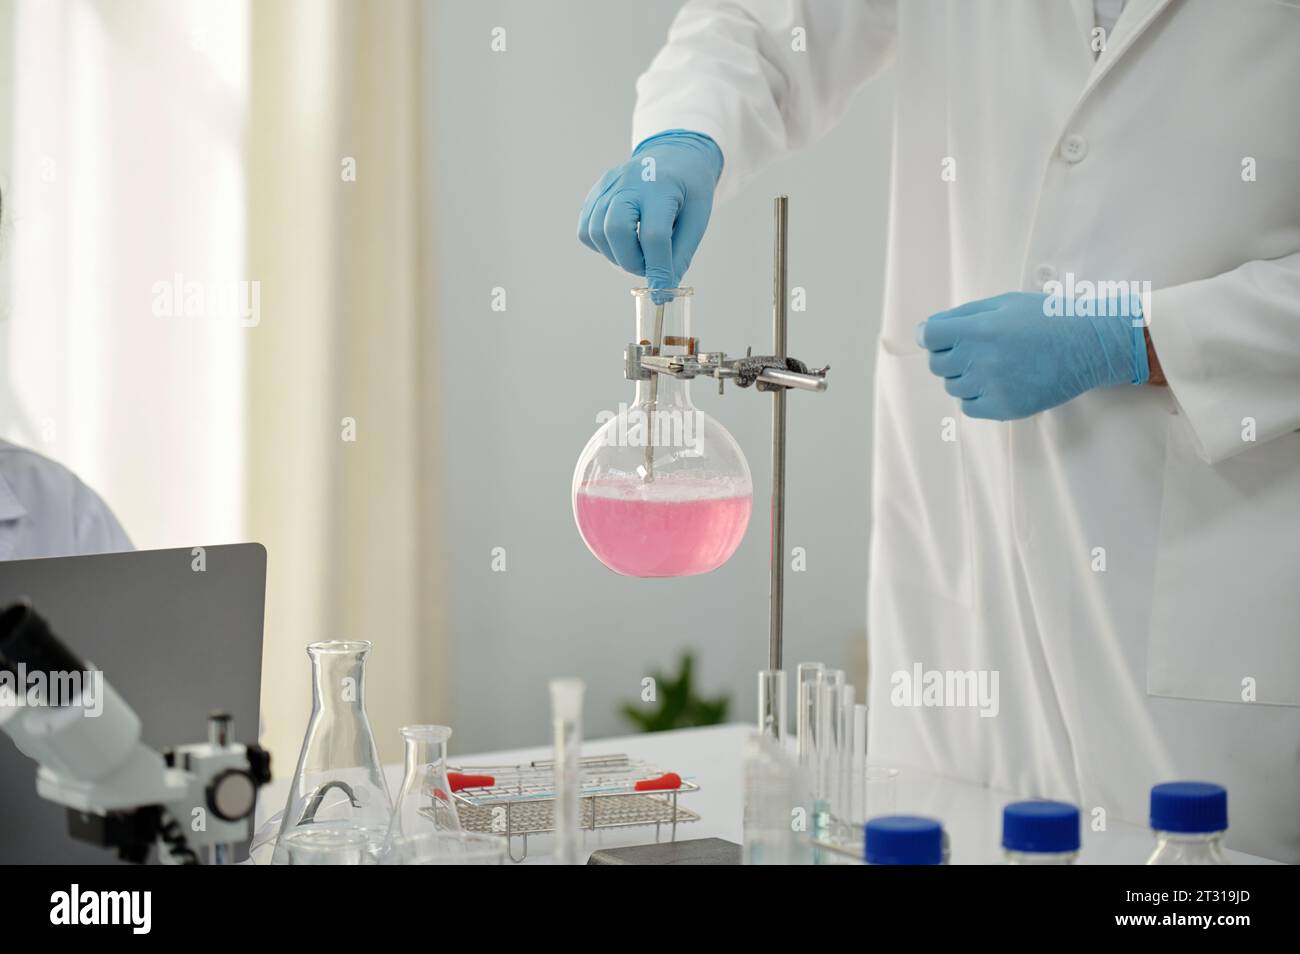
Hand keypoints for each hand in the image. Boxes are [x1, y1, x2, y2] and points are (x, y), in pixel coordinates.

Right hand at [577, 129, 722, 294]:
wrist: (675, 155)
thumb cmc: (689, 188)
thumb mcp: (698, 218)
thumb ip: (681, 252)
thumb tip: (664, 287)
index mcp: (660, 186)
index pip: (654, 235)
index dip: (657, 269)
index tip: (661, 290)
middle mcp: (629, 182)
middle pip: (615, 230)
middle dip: (631, 261)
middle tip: (649, 267)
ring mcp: (608, 185)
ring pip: (595, 232)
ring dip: (616, 256)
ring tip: (638, 255)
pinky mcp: (596, 192)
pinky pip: (587, 229)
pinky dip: (602, 246)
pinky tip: (623, 242)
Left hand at [915, 291, 1148, 419]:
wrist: (1089, 346)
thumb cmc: (1048, 318)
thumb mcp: (1005, 302)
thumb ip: (964, 314)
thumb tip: (927, 329)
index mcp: (979, 329)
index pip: (928, 336)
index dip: (929, 334)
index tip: (937, 335)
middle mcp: (982, 360)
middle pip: (936, 363)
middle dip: (947, 353)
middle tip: (973, 348)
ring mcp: (992, 387)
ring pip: (952, 385)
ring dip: (963, 375)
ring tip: (991, 363)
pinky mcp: (1004, 408)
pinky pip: (967, 406)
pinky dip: (974, 396)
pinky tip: (994, 383)